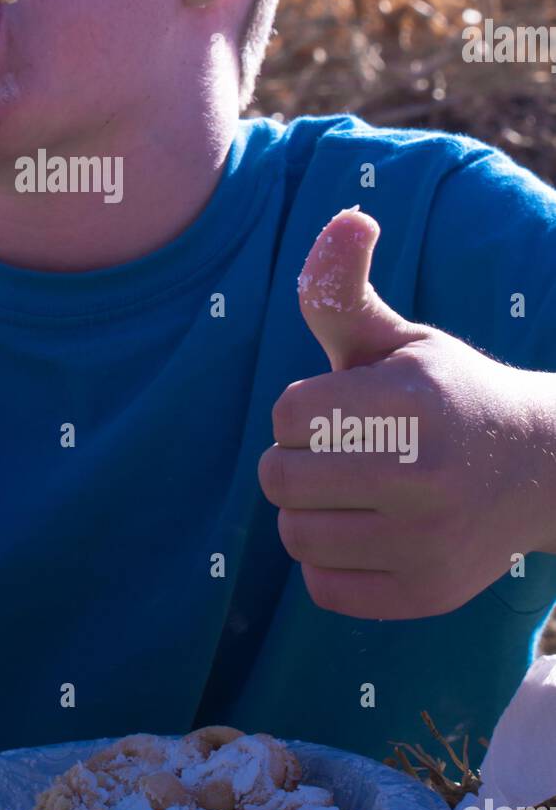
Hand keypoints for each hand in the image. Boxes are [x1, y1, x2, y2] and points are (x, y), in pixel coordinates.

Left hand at [257, 206, 555, 618]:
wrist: (539, 470)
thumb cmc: (443, 395)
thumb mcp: (398, 339)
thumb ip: (345, 289)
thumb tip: (350, 216)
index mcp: (412, 399)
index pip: (287, 414)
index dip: (301, 408)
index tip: (340, 407)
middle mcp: (425, 473)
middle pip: (281, 479)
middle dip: (295, 460)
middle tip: (337, 453)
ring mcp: (429, 541)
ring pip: (295, 536)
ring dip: (308, 513)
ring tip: (350, 492)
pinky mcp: (427, 593)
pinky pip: (323, 588)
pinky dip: (329, 563)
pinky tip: (367, 533)